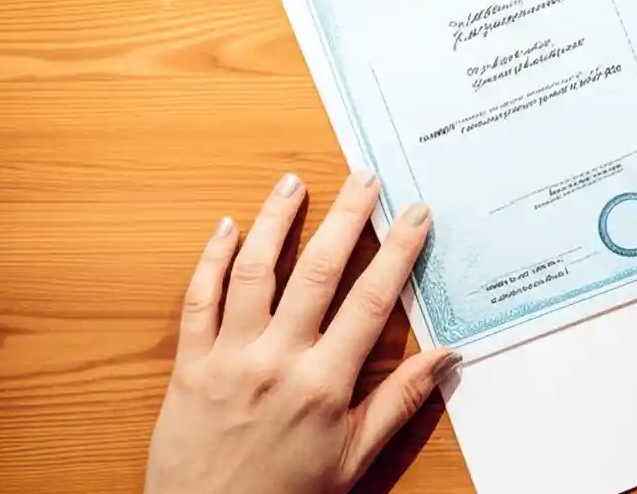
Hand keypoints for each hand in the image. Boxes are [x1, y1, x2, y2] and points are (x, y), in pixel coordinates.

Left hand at [145, 172, 458, 493]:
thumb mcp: (352, 460)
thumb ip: (398, 403)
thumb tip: (447, 358)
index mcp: (324, 384)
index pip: (370, 301)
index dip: (398, 252)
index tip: (415, 214)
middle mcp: (277, 360)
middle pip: (317, 271)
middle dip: (346, 217)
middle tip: (364, 176)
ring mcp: (228, 358)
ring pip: (254, 271)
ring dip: (277, 220)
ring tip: (294, 182)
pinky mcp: (188, 364)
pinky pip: (198, 299)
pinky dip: (212, 258)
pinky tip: (228, 226)